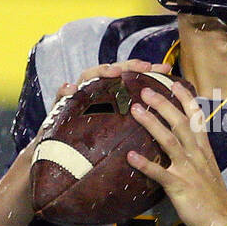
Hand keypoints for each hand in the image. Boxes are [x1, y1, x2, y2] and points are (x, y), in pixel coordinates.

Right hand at [13, 59, 174, 190]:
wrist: (62, 159)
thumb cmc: (95, 145)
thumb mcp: (118, 131)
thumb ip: (135, 119)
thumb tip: (165, 114)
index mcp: (110, 94)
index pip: (130, 76)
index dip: (149, 71)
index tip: (166, 68)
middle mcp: (94, 92)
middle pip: (111, 71)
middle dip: (129, 66)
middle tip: (147, 66)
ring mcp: (77, 97)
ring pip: (87, 77)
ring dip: (99, 72)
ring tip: (112, 71)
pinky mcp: (60, 108)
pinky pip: (60, 97)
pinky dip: (63, 91)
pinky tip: (69, 88)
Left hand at [127, 81, 226, 225]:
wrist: (225, 222)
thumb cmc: (214, 199)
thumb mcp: (208, 171)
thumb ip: (195, 157)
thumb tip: (181, 147)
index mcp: (204, 150)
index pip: (196, 118)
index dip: (185, 99)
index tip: (175, 83)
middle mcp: (196, 155)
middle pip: (180, 123)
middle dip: (163, 104)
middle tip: (145, 91)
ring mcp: (188, 170)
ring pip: (169, 141)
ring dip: (151, 124)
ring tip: (135, 111)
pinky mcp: (179, 186)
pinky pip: (159, 172)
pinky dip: (145, 164)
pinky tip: (130, 156)